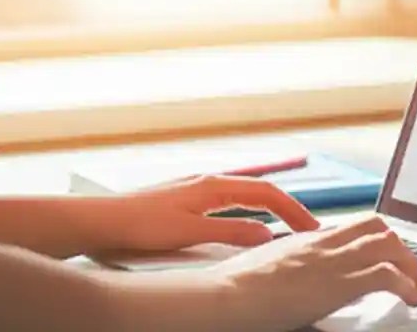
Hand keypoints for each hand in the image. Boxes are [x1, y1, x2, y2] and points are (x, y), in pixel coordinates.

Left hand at [103, 175, 320, 252]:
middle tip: (308, 229)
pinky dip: (249, 212)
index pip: (267, 193)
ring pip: (245, 195)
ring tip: (286, 227)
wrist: (105, 220)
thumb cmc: (143, 224)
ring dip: (269, 209)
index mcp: (214, 186)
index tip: (312, 228)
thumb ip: (230, 232)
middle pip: (260, 190)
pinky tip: (247, 225)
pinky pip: (230, 201)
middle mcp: (209, 182)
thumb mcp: (190, 232)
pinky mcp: (187, 199)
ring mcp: (197, 189)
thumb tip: (268, 234)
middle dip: (287, 207)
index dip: (293, 209)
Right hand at [211, 215, 416, 330]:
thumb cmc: (236, 286)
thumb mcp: (265, 264)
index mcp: (306, 238)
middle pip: (377, 226)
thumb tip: (287, 269)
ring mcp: (333, 260)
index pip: (353, 225)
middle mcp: (324, 243)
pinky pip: (387, 275)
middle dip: (399, 247)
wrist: (229, 296)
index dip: (375, 238)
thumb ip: (285, 260)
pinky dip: (406, 286)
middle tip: (406, 271)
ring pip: (390, 245)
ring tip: (416, 288)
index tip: (384, 256)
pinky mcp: (340, 283)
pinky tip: (410, 300)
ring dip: (411, 266)